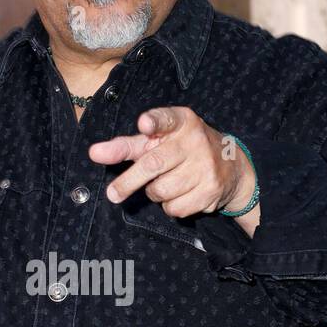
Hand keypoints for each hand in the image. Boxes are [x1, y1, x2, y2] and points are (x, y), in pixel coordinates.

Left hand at [88, 106, 256, 218]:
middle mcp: (195, 141)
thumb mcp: (158, 140)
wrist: (232, 166)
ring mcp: (205, 166)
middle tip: (113, 194)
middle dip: (129, 181)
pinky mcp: (210, 190)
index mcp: (181, 122)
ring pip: (161, 191)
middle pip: (154, 164)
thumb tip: (94, 153)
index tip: (143, 124)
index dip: (154, 121)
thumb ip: (126, 146)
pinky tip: (181, 194)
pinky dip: (170, 206)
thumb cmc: (182, 149)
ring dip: (154, 193)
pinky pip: (175, 208)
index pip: (166, 119)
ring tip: (166, 183)